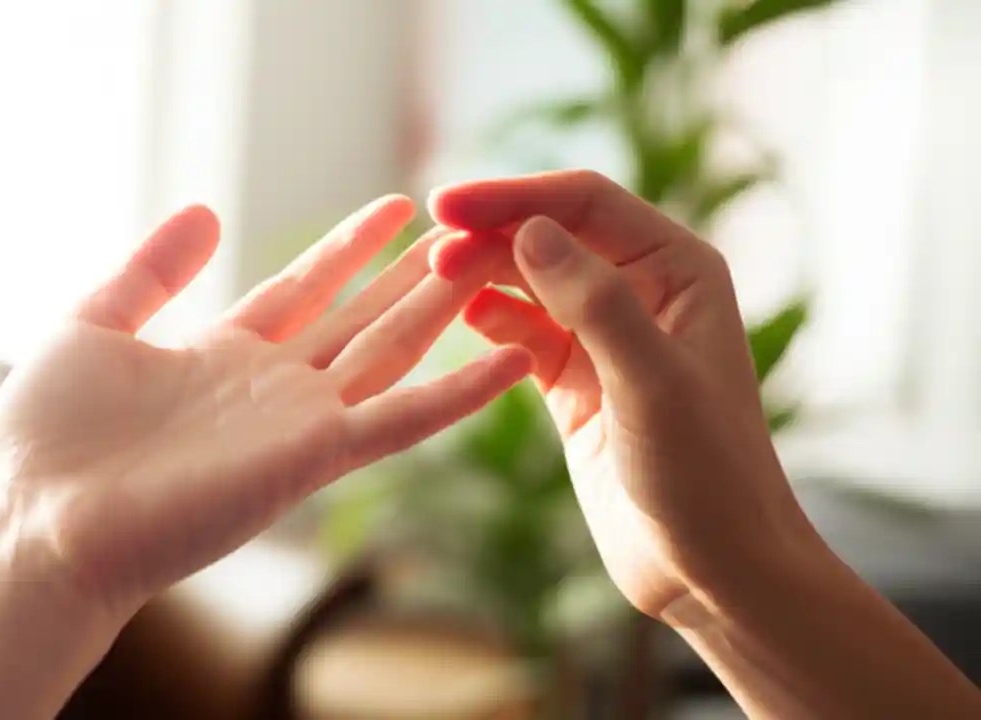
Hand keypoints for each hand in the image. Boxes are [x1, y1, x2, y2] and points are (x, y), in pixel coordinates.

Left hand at [0, 196, 529, 619]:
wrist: (43, 524)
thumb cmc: (50, 439)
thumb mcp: (92, 324)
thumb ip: (150, 270)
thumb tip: (205, 210)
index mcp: (221, 355)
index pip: (304, 288)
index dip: (350, 248)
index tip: (396, 206)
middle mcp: (271, 386)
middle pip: (360, 315)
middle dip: (412, 272)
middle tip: (468, 228)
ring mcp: (298, 421)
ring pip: (392, 351)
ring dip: (443, 308)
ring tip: (496, 262)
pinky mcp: (314, 455)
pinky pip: (402, 418)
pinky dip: (460, 393)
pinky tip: (513, 361)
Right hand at [429, 171, 818, 618]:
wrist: (713, 568)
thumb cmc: (707, 475)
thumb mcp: (652, 382)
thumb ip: (594, 302)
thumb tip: (528, 231)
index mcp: (679, 270)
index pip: (585, 204)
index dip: (513, 197)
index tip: (445, 203)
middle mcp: (644, 291)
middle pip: (551, 235)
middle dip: (490, 235)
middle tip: (428, 252)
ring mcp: (607, 337)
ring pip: (532, 282)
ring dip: (483, 274)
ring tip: (430, 280)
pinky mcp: (577, 382)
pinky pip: (523, 332)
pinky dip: (491, 321)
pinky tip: (459, 319)